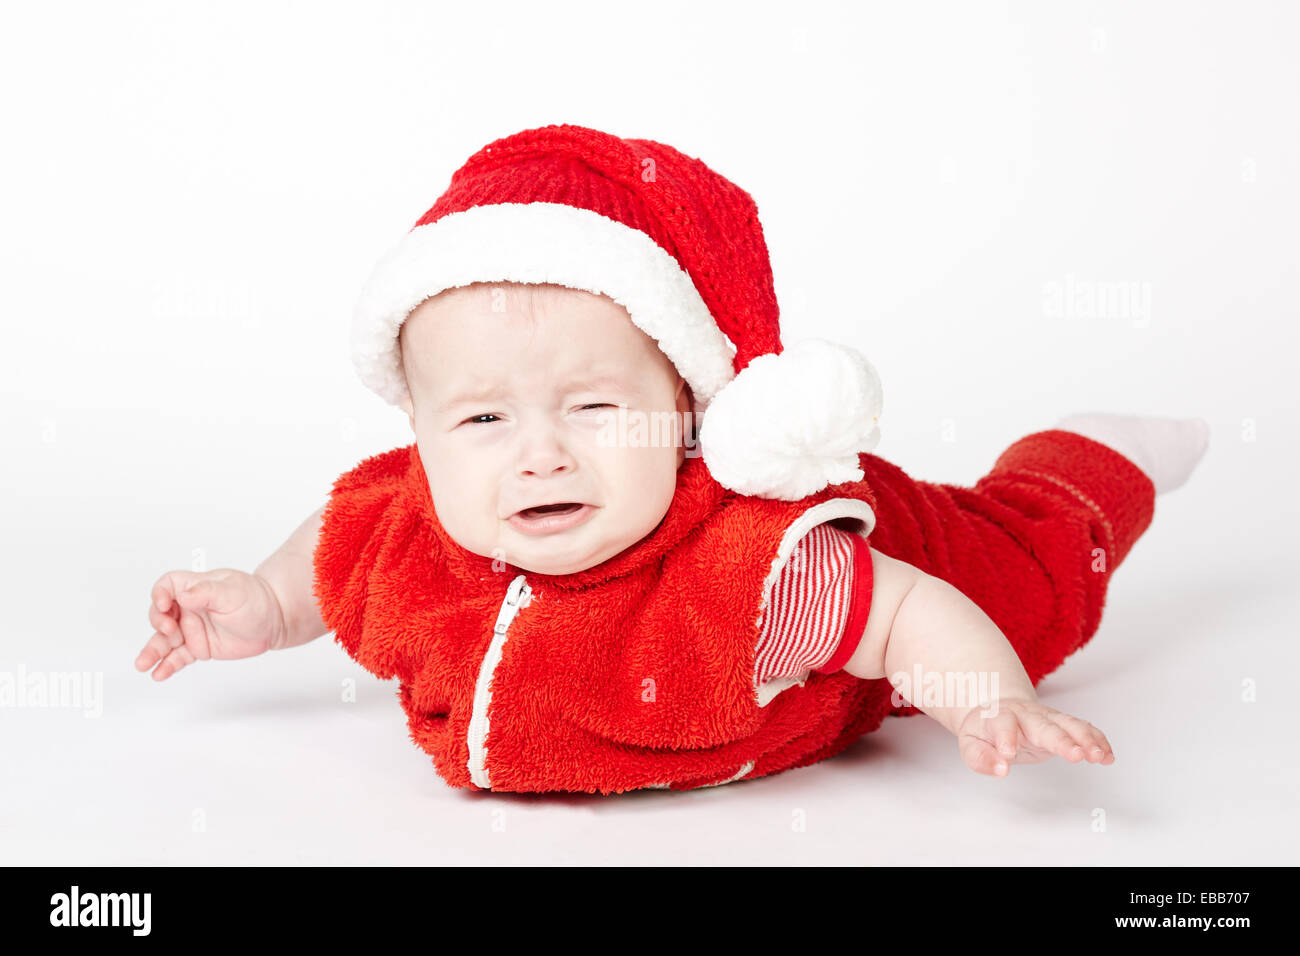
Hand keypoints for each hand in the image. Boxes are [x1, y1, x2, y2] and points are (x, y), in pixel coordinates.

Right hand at [136, 569, 286, 680]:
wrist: (273, 620)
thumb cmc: (255, 599)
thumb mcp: (233, 591)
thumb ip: (207, 592)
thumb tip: (184, 595)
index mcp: (195, 587)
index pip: (167, 586)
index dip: (160, 594)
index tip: (163, 605)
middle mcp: (188, 608)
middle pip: (160, 614)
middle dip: (159, 623)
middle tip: (171, 631)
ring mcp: (192, 629)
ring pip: (164, 640)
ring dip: (152, 651)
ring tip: (143, 664)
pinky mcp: (198, 647)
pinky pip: (178, 658)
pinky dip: (167, 666)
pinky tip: (159, 674)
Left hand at [956, 696, 1114, 776]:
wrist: (997, 708)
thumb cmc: (984, 730)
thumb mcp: (970, 744)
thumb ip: (981, 758)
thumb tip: (1000, 769)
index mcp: (999, 717)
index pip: (1002, 725)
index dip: (1005, 739)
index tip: (1007, 755)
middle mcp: (1026, 715)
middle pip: (1044, 725)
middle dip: (1061, 740)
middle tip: (1074, 754)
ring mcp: (1047, 717)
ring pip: (1069, 724)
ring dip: (1086, 739)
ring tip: (1098, 756)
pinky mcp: (1062, 723)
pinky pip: (1084, 728)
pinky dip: (1097, 740)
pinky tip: (1108, 756)